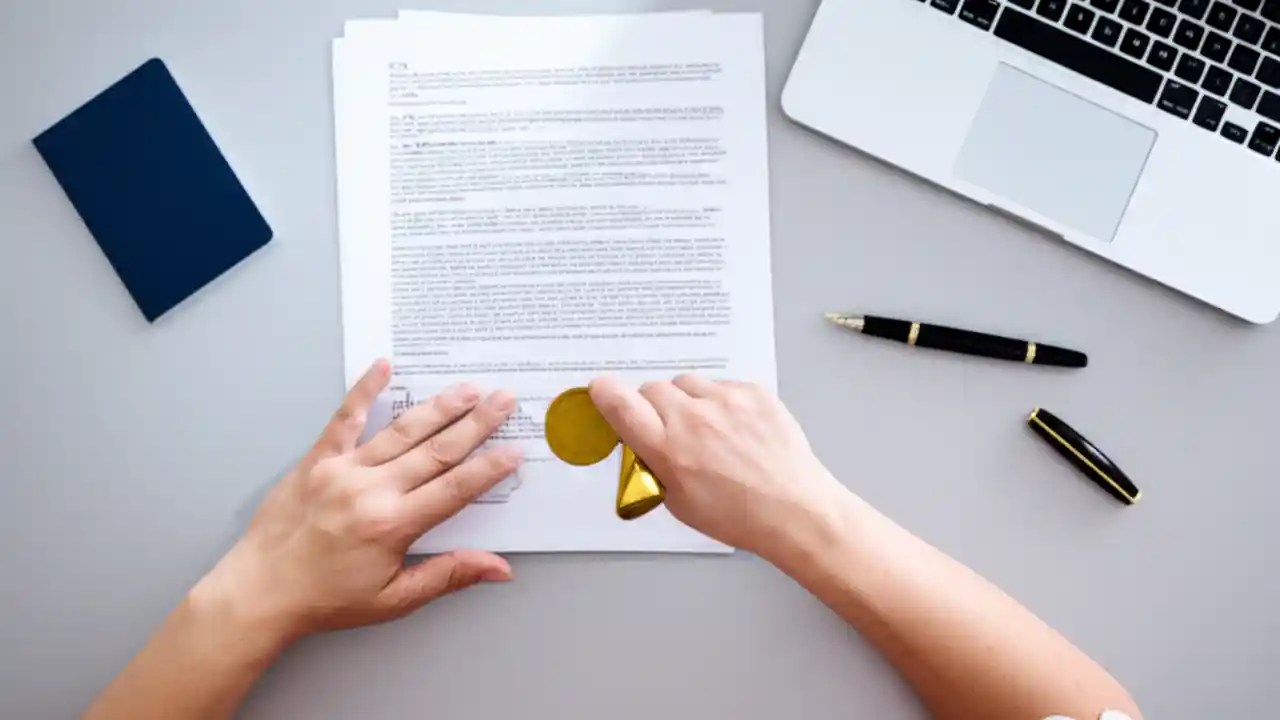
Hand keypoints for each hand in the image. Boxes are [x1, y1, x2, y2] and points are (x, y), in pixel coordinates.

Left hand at [196, 360, 522, 643]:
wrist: (259, 593)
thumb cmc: (325, 600)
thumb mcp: (394, 599)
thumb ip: (448, 575)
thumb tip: (499, 568)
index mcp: (393, 526)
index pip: (455, 489)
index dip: (489, 468)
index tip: (515, 450)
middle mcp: (371, 491)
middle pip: (436, 451)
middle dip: (476, 424)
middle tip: (504, 400)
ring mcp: (342, 470)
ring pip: (401, 431)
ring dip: (438, 407)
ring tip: (467, 389)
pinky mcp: (316, 461)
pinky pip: (344, 419)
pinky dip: (364, 391)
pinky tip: (383, 368)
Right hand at [587, 375, 843, 556]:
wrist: (795, 509)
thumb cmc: (740, 516)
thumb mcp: (678, 503)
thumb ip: (653, 467)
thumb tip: (642, 443)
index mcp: (668, 450)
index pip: (620, 404)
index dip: (606, 393)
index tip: (602, 391)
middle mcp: (693, 419)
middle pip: (652, 389)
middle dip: (653, 407)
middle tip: (670, 430)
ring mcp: (725, 401)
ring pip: (686, 383)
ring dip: (687, 401)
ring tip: (708, 430)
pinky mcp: (752, 392)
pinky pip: (722, 385)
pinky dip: (721, 401)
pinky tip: (735, 428)